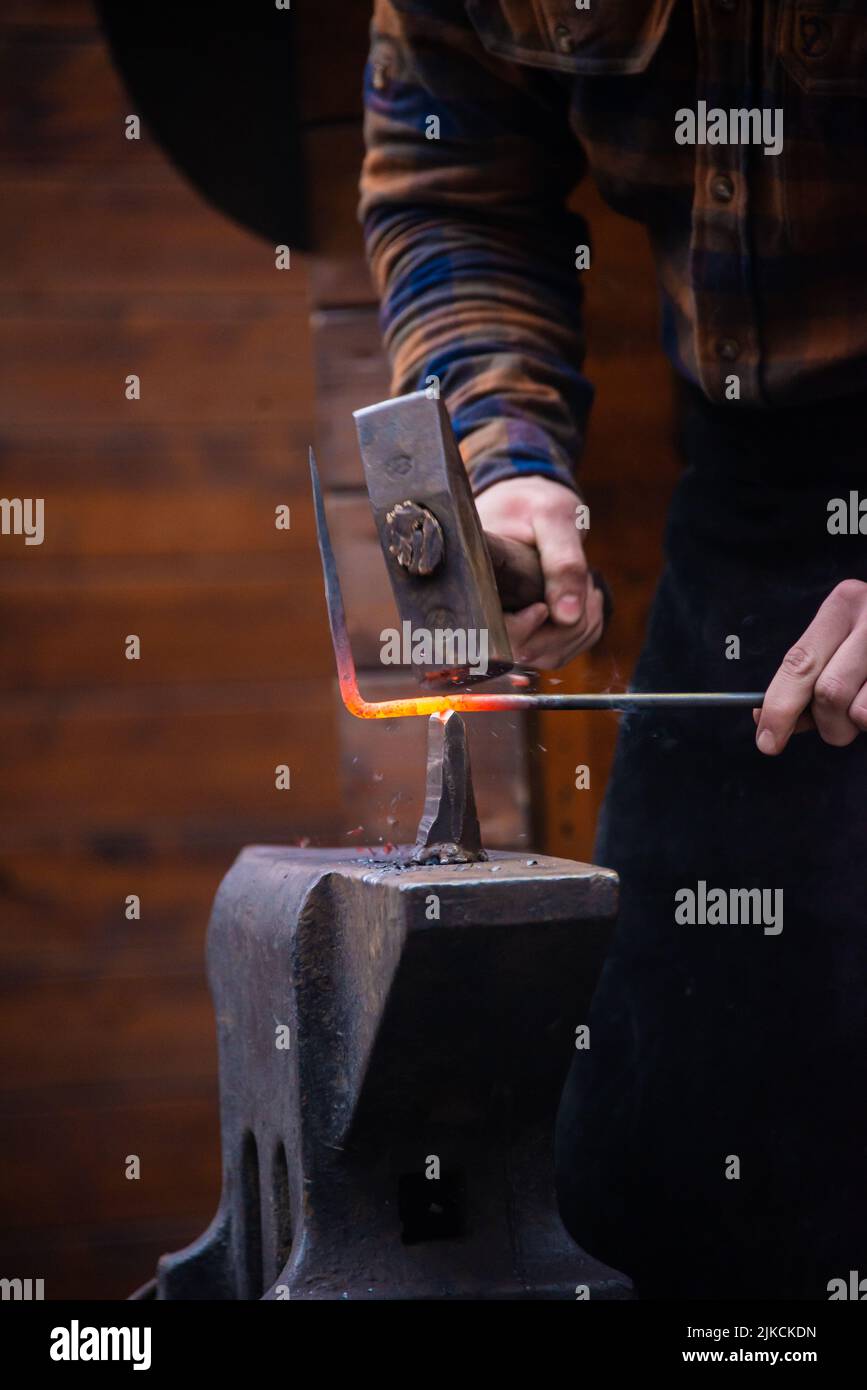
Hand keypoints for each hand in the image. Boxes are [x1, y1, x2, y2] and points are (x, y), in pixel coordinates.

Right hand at [475, 475, 603, 669]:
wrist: (527, 503)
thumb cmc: (534, 503)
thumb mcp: (552, 518)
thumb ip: (562, 561)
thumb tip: (568, 616)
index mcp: (475, 584)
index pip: (491, 637)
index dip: (522, 632)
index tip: (543, 607)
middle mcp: (484, 613)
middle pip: (525, 652)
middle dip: (566, 625)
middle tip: (584, 584)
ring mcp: (506, 626)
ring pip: (546, 656)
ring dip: (581, 627)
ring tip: (587, 587)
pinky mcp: (527, 632)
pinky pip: (559, 652)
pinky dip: (584, 631)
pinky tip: (587, 600)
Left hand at [755, 579, 866, 753]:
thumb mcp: (841, 645)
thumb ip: (806, 679)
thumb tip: (765, 717)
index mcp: (845, 603)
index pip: (799, 663)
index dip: (779, 708)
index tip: (767, 741)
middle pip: (829, 692)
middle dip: (825, 724)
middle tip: (833, 728)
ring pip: (860, 713)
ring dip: (856, 726)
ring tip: (864, 709)